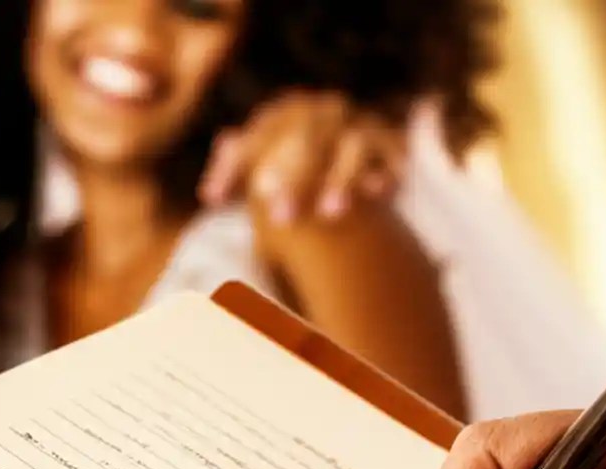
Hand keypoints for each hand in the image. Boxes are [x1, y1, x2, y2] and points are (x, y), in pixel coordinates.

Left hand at [197, 90, 404, 224]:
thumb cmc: (288, 168)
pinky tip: (378, 195)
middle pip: (308, 138)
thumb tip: (212, 188)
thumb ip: (236, 168)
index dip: (233, 165)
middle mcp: (327, 111)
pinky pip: (393, 156)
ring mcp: (363, 123)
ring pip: (354, 146)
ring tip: (330, 215)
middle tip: (279, 220)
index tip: (212, 200)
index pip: (257, 134)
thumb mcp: (257, 165)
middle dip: (295, 179)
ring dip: (342, 179)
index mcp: (289, 112)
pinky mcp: (393, 145)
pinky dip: (387, 173)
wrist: (343, 156)